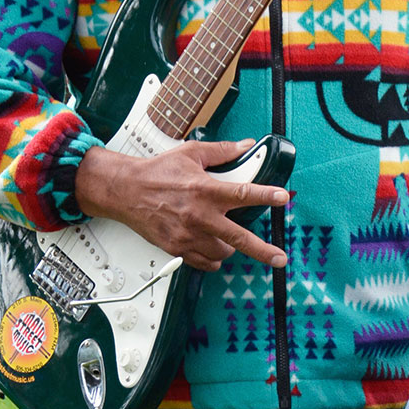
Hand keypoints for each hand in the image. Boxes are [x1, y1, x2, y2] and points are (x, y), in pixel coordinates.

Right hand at [73, 138, 288, 271]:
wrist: (124, 191)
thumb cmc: (156, 172)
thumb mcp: (191, 154)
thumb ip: (221, 152)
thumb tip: (244, 146)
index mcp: (204, 190)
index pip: (243, 194)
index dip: (266, 196)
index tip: (283, 198)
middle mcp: (198, 216)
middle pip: (239, 238)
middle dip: (263, 250)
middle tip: (279, 258)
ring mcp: (187, 235)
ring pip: (223, 252)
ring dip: (229, 246)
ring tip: (225, 235)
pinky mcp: (176, 249)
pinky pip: (204, 262)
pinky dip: (212, 257)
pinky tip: (211, 245)